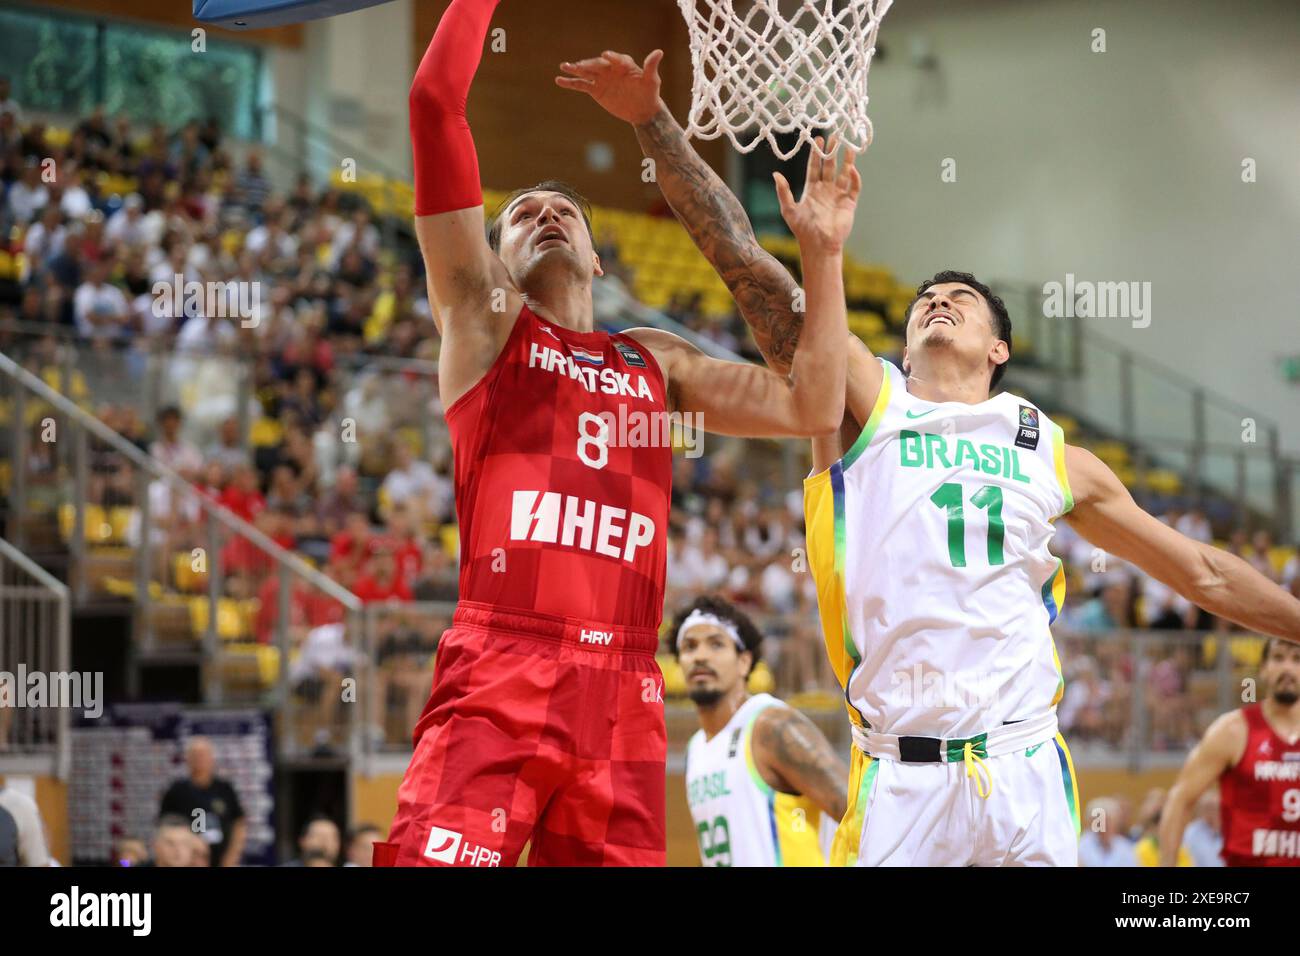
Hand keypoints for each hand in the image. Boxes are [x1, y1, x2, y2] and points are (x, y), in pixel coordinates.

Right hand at [556, 49, 663, 125]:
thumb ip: (651, 67)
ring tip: (564, 66)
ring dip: (575, 70)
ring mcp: (601, 79)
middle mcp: (610, 69)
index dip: (611, 57)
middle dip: (588, 65)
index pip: (616, 59)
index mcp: (623, 64)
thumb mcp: (651, 81)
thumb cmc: (649, 94)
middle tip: (578, 65)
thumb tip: (659, 52)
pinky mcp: (596, 90)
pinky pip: (581, 85)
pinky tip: (559, 80)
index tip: (605, 56)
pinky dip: (570, 83)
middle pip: (597, 65)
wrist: (642, 110)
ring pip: (586, 73)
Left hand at [773, 136, 860, 253]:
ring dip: (847, 161)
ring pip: (844, 174)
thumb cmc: (802, 230)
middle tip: (835, 136)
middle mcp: (826, 190)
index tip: (818, 140)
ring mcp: (838, 196)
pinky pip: (854, 187)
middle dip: (832, 152)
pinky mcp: (849, 203)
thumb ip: (783, 191)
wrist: (819, 245)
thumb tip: (776, 174)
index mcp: (812, 190)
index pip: (814, 168)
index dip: (816, 154)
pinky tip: (852, 169)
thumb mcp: (788, 209)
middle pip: (830, 167)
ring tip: (848, 146)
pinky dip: (854, 178)